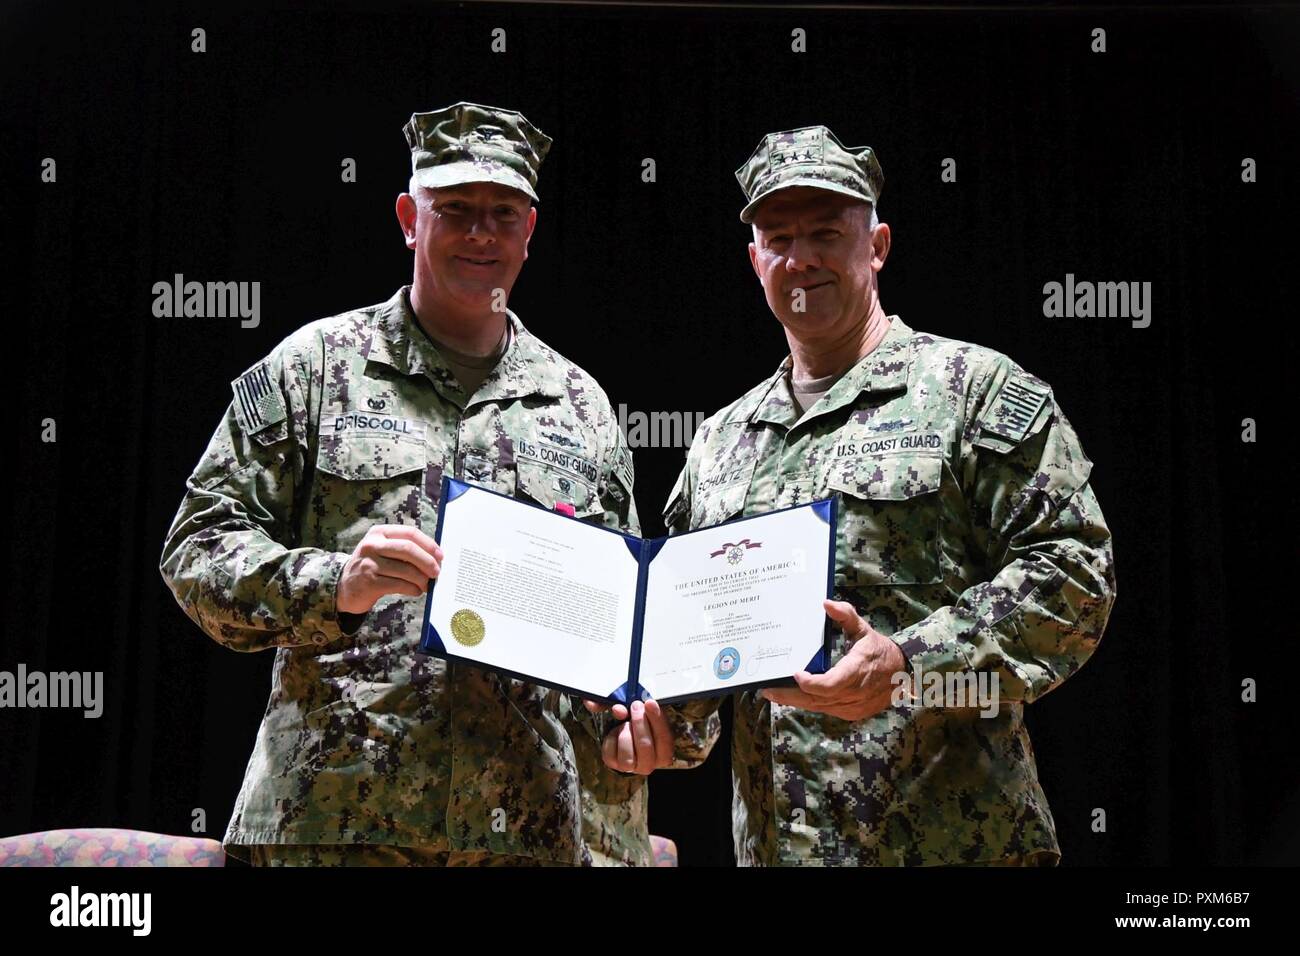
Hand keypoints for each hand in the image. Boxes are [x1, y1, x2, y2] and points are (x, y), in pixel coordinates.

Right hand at [337, 525, 442, 614]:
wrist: (344, 586)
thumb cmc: (372, 567)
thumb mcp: (382, 550)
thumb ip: (404, 549)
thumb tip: (435, 557)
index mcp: (379, 532)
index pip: (410, 533)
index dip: (429, 544)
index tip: (441, 556)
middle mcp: (372, 545)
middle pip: (408, 549)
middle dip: (427, 561)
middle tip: (437, 572)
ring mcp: (369, 563)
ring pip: (406, 570)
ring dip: (422, 579)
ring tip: (427, 585)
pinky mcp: (369, 582)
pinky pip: (399, 585)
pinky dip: (412, 589)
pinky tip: (416, 591)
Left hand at [583, 698, 673, 774]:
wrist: (625, 739)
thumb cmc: (641, 728)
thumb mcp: (645, 716)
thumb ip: (637, 709)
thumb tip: (618, 709)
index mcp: (663, 755)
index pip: (664, 739)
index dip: (657, 719)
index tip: (650, 703)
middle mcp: (648, 764)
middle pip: (645, 745)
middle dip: (639, 722)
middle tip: (636, 706)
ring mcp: (630, 767)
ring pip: (627, 752)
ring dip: (625, 732)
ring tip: (626, 723)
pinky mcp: (613, 764)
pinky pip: (610, 751)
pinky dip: (611, 737)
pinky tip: (616, 733)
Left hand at [761, 599, 905, 721]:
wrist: (904, 674)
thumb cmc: (880, 650)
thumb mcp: (864, 629)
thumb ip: (846, 615)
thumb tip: (826, 603)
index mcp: (857, 671)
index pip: (829, 684)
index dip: (810, 683)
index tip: (796, 673)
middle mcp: (854, 692)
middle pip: (816, 699)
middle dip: (790, 696)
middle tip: (768, 690)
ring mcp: (853, 706)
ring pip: (819, 707)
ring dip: (796, 701)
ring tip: (774, 693)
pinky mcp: (852, 713)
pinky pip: (826, 710)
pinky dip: (810, 703)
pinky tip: (794, 697)